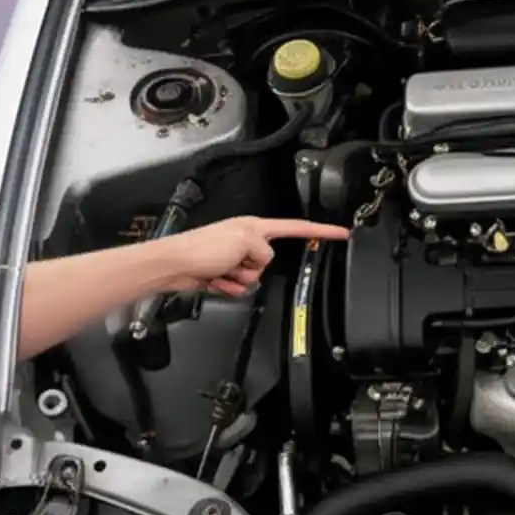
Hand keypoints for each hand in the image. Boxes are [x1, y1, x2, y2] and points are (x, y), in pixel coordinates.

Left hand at [155, 216, 349, 295]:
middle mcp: (246, 240)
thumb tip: (261, 262)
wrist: (173, 266)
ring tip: (221, 272)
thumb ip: (265, 251)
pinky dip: (229, 288)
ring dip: (239, 279)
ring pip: (256, 277)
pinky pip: (240, 287)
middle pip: (272, 260)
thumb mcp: (244, 241)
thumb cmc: (202, 248)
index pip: (296, 228)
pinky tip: (215, 281)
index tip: (341, 233)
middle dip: (255, 268)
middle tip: (235, 262)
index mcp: (255, 227)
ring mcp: (235, 258)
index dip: (320, 232)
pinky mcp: (224, 273)